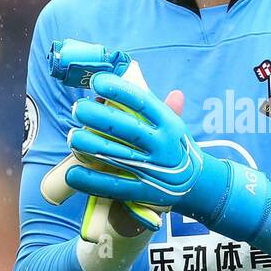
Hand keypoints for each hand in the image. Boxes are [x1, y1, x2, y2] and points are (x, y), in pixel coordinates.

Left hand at [66, 73, 222, 218]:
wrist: (198, 184)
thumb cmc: (176, 147)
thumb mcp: (173, 123)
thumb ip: (152, 103)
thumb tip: (132, 77)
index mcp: (170, 124)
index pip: (143, 102)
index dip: (118, 90)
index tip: (97, 81)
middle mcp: (163, 145)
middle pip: (126, 128)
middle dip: (98, 117)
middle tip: (78, 109)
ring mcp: (154, 170)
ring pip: (117, 156)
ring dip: (90, 145)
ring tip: (73, 136)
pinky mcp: (144, 192)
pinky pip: (114, 187)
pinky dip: (91, 181)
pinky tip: (73, 173)